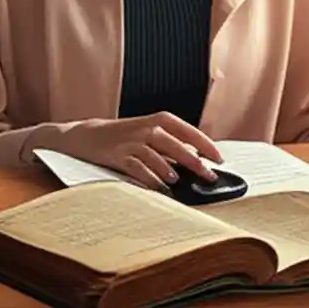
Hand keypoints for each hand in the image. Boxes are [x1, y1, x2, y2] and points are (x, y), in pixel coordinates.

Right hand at [54, 112, 223, 190]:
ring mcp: (132, 142)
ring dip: (170, 170)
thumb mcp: (150, 132)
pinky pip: (138, 168)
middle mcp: (148, 128)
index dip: (206, 145)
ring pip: (157, 156)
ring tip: (179, 181)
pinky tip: (159, 188)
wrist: (89, 135)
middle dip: (194, 162)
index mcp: (160, 120)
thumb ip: (172, 144)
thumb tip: (199, 161)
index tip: (219, 160)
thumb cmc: (126, 136)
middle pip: (176, 145)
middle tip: (208, 176)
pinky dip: (150, 179)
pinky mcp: (118, 155)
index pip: (189, 132)